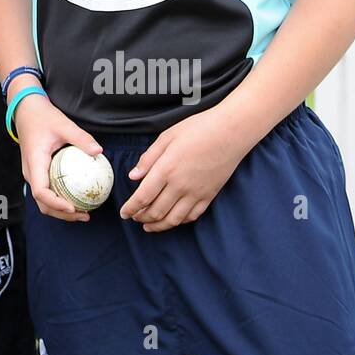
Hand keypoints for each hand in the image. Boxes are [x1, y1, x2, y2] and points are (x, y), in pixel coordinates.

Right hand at [15, 93, 102, 222]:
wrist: (26, 109)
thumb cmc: (43, 117)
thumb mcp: (63, 125)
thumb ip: (81, 138)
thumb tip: (99, 151)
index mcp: (34, 163)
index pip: (40, 191)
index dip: (56, 204)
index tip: (73, 207)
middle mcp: (31, 172)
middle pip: (42, 203)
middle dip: (62, 214)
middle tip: (84, 214)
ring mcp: (33, 174)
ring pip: (43, 200)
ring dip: (61, 210)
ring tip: (83, 212)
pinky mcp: (37, 172)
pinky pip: (47, 190)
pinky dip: (60, 199)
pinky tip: (77, 197)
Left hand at [119, 107, 249, 231]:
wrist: (231, 132)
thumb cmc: (198, 128)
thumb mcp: (166, 137)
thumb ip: (148, 158)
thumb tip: (133, 176)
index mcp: (166, 170)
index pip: (142, 197)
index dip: (130, 209)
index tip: (124, 214)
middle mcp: (180, 186)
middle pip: (156, 211)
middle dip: (142, 218)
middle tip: (134, 219)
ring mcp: (196, 193)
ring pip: (173, 219)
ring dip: (158, 225)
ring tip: (149, 226)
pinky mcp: (209, 195)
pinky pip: (192, 216)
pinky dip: (179, 221)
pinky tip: (172, 219)